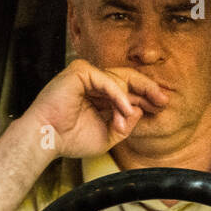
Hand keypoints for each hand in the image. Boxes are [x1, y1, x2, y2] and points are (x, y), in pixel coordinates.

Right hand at [20, 59, 170, 159]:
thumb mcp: (107, 136)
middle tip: (163, 100)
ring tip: (127, 119)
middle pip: (128, 78)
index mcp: (100, 95)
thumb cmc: (70, 139)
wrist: (47, 139)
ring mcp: (87, 75)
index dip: (146, 96)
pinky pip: (107, 80)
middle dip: (148, 89)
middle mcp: (94, 82)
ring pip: (119, 81)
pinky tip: (125, 109)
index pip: (128, 90)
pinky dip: (117, 95)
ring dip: (127, 102)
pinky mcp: (80, 71)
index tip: (162, 105)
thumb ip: (125, 124)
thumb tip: (140, 110)